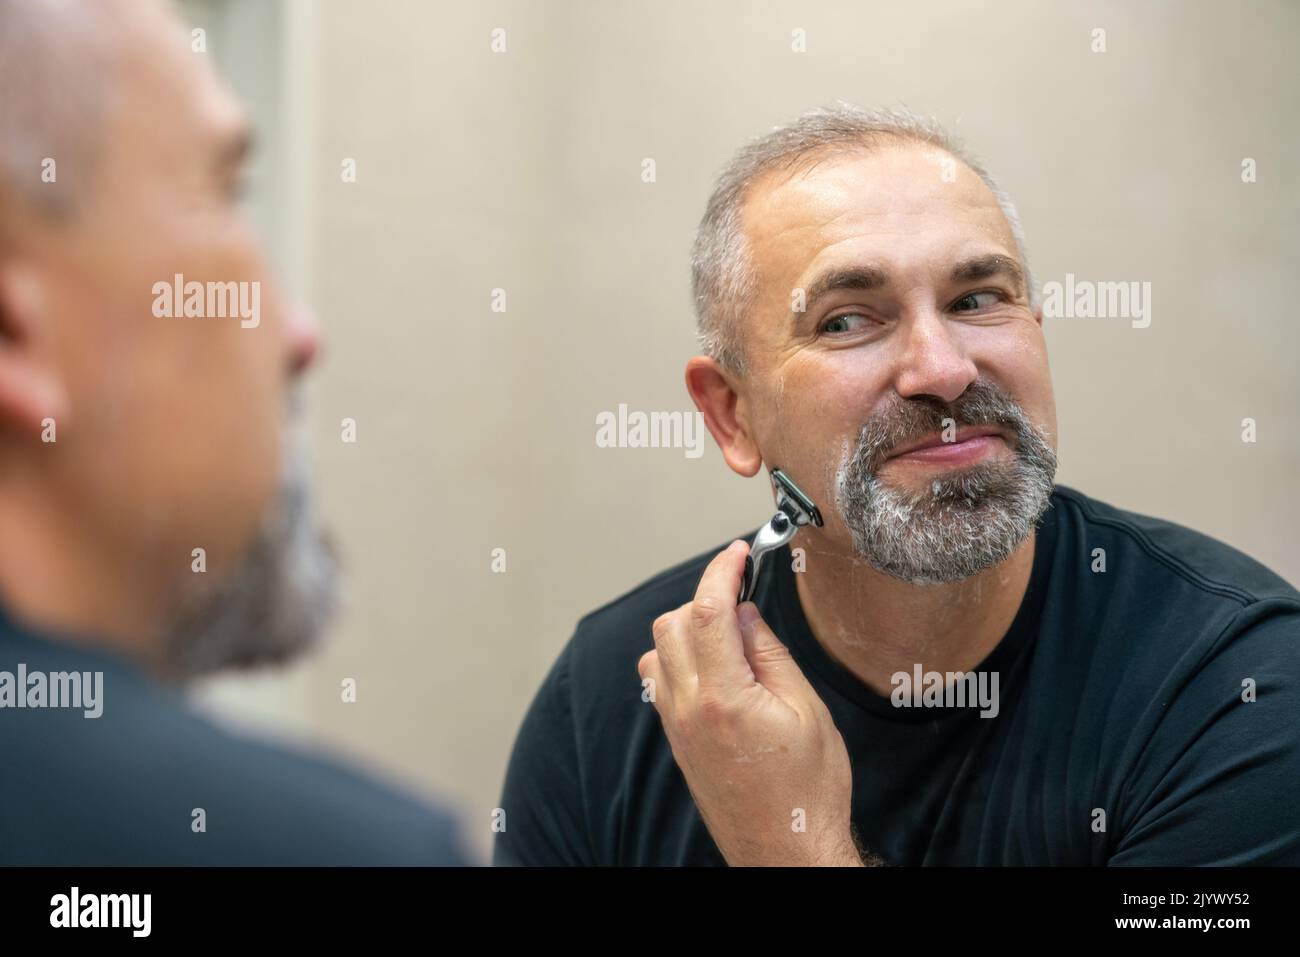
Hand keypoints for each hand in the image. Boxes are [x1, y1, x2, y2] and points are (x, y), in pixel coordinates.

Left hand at [637, 540, 860, 865]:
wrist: (785, 850)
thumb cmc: (808, 789)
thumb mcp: (807, 711)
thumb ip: (770, 654)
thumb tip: (745, 612)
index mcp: (723, 697)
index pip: (709, 610)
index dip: (722, 570)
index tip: (739, 552)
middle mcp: (688, 708)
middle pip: (673, 622)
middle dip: (706, 598)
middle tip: (745, 598)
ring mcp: (676, 725)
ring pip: (658, 648)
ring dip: (689, 628)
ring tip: (732, 636)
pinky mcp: (676, 739)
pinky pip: (660, 680)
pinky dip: (680, 657)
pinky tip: (715, 665)